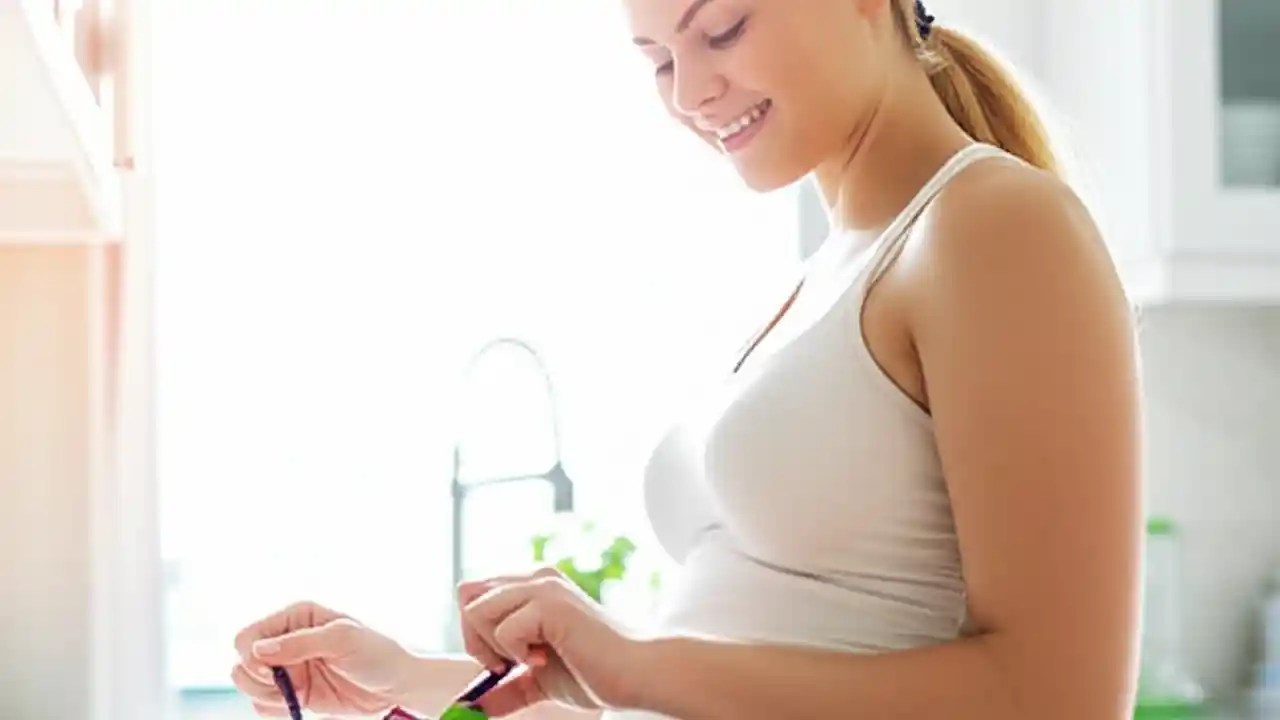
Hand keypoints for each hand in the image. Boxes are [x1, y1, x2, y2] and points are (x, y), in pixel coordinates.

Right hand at [231, 600, 418, 716]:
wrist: (397, 685)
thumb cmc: (377, 652)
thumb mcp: (343, 639)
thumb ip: (300, 643)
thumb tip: (259, 650)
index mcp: (297, 616)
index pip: (248, 636)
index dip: (252, 656)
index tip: (274, 671)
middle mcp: (287, 640)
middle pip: (241, 662)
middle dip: (259, 679)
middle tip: (291, 685)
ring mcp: (289, 667)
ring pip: (248, 685)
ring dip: (267, 695)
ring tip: (300, 693)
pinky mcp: (294, 692)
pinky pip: (263, 704)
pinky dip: (275, 709)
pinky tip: (301, 703)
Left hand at [458, 567, 642, 716]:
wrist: (636, 674)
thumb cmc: (596, 672)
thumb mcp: (538, 681)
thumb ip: (505, 688)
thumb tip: (469, 707)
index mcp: (532, 585)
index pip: (473, 593)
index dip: (476, 632)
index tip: (503, 662)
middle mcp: (535, 577)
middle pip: (467, 593)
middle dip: (475, 636)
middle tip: (508, 664)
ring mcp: (543, 585)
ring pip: (476, 608)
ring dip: (492, 645)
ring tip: (529, 660)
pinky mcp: (551, 603)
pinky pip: (502, 629)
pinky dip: (515, 654)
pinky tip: (545, 659)